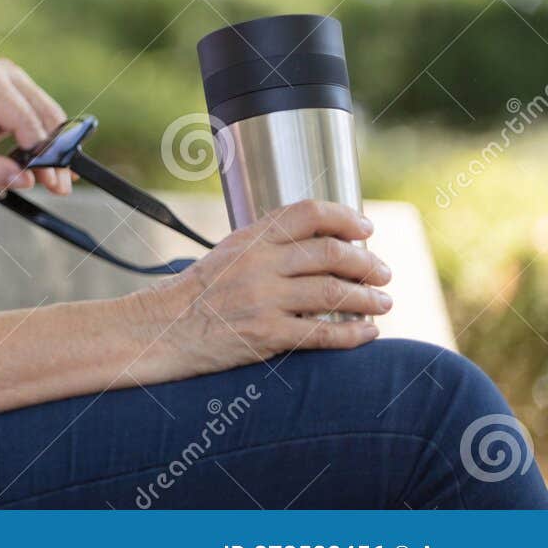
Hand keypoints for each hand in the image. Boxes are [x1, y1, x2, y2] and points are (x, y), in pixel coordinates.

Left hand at [0, 59, 74, 195]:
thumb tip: (28, 182)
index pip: (24, 117)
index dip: (41, 150)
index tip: (50, 181)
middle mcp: (6, 74)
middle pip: (45, 115)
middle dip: (54, 154)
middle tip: (60, 189)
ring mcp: (14, 82)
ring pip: (48, 118)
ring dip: (54, 152)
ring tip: (57, 186)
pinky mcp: (17, 95)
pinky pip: (40, 120)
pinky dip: (45, 145)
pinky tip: (51, 171)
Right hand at [152, 199, 390, 377]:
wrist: (163, 328)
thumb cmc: (197, 293)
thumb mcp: (227, 254)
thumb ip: (266, 245)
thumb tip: (317, 241)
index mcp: (250, 239)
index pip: (307, 213)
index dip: (344, 217)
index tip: (366, 230)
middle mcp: (258, 264)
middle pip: (330, 253)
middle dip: (367, 264)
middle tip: (383, 273)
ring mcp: (263, 299)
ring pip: (333, 292)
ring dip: (368, 298)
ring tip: (383, 302)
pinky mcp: (266, 334)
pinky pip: (323, 332)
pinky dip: (354, 334)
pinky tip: (368, 333)